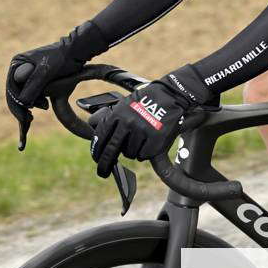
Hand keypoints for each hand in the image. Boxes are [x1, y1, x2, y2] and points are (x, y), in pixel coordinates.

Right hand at [6, 20, 105, 148]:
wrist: (77, 52)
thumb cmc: (62, 59)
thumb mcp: (46, 72)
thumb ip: (33, 86)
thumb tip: (22, 102)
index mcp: (17, 63)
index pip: (12, 88)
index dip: (17, 104)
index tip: (24, 117)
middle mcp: (20, 68)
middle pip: (16, 93)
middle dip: (22, 107)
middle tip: (28, 121)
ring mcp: (28, 74)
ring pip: (24, 95)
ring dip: (31, 104)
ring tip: (42, 108)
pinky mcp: (38, 79)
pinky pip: (33, 94)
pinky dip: (37, 102)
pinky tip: (45, 105)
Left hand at [89, 66, 213, 176]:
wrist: (170, 95)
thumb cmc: (147, 101)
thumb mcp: (125, 104)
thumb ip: (112, 119)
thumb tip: (98, 137)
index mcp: (118, 114)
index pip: (101, 137)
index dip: (96, 151)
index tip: (97, 159)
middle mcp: (128, 123)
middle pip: (111, 150)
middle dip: (105, 164)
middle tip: (102, 172)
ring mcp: (142, 131)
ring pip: (129, 154)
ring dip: (132, 152)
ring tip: (139, 143)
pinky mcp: (156, 138)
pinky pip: (144, 155)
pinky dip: (144, 153)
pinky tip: (147, 145)